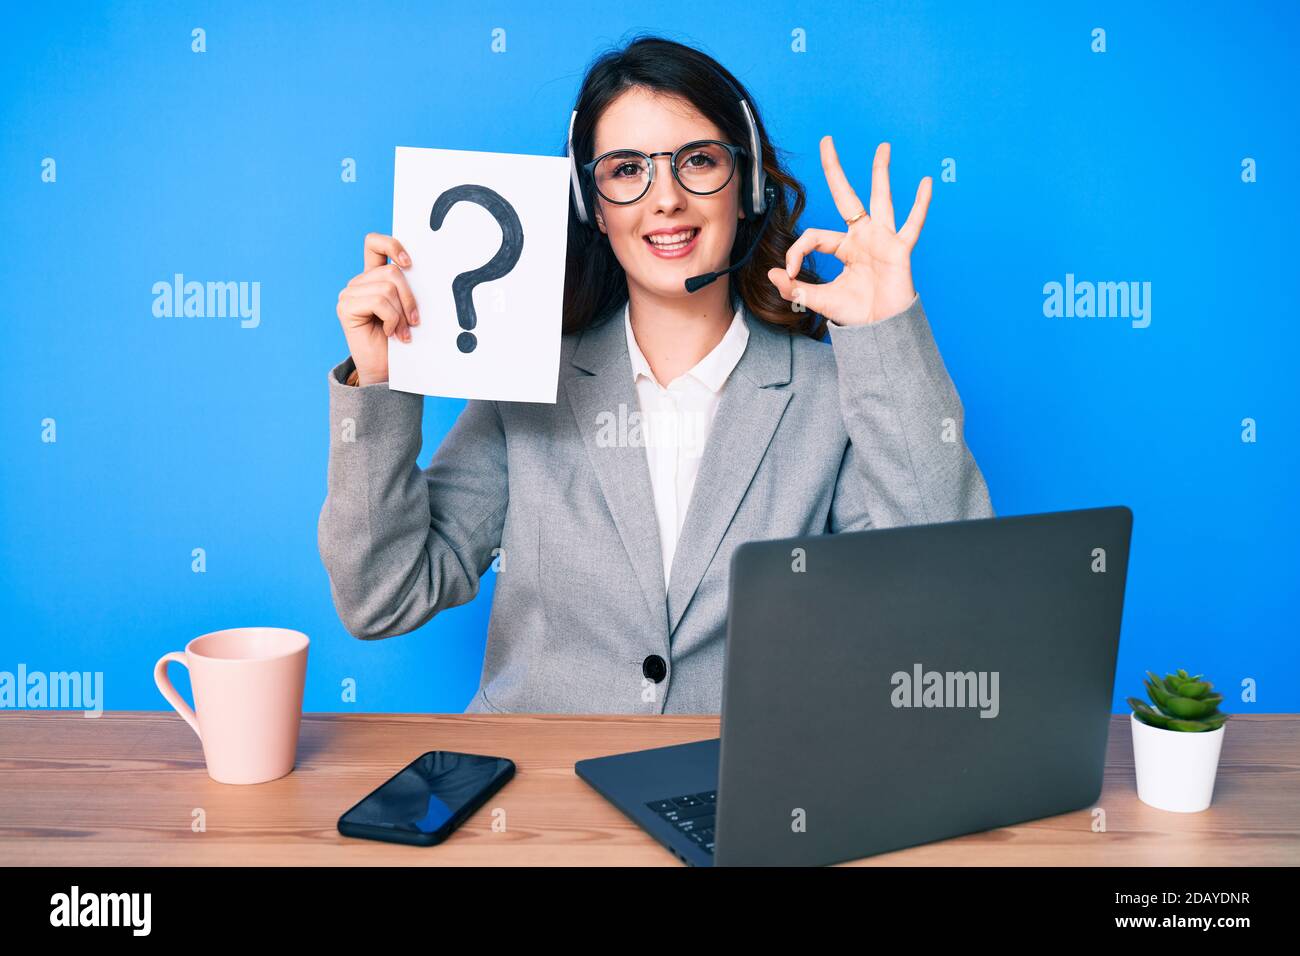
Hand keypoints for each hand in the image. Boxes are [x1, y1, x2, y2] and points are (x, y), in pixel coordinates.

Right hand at [335, 232, 418, 384]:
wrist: (386, 371)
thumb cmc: (400, 341)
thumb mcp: (407, 308)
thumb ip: (407, 287)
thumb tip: (421, 269)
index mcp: (374, 277)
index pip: (375, 243)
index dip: (392, 244)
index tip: (410, 263)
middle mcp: (359, 282)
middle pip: (392, 271)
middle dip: (409, 298)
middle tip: (414, 321)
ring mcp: (349, 294)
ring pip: (387, 287)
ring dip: (401, 314)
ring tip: (402, 331)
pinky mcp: (345, 307)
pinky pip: (379, 302)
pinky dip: (392, 319)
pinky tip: (390, 333)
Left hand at [767, 138, 931, 325]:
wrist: (880, 331)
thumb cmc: (856, 315)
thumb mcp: (819, 300)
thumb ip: (795, 289)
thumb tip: (772, 274)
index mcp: (843, 248)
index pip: (813, 236)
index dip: (796, 251)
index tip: (789, 272)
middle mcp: (862, 237)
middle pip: (846, 196)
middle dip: (835, 169)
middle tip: (827, 141)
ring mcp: (882, 240)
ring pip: (880, 199)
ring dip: (880, 173)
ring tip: (883, 147)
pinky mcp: (899, 250)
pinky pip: (912, 225)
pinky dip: (920, 206)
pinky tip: (926, 183)